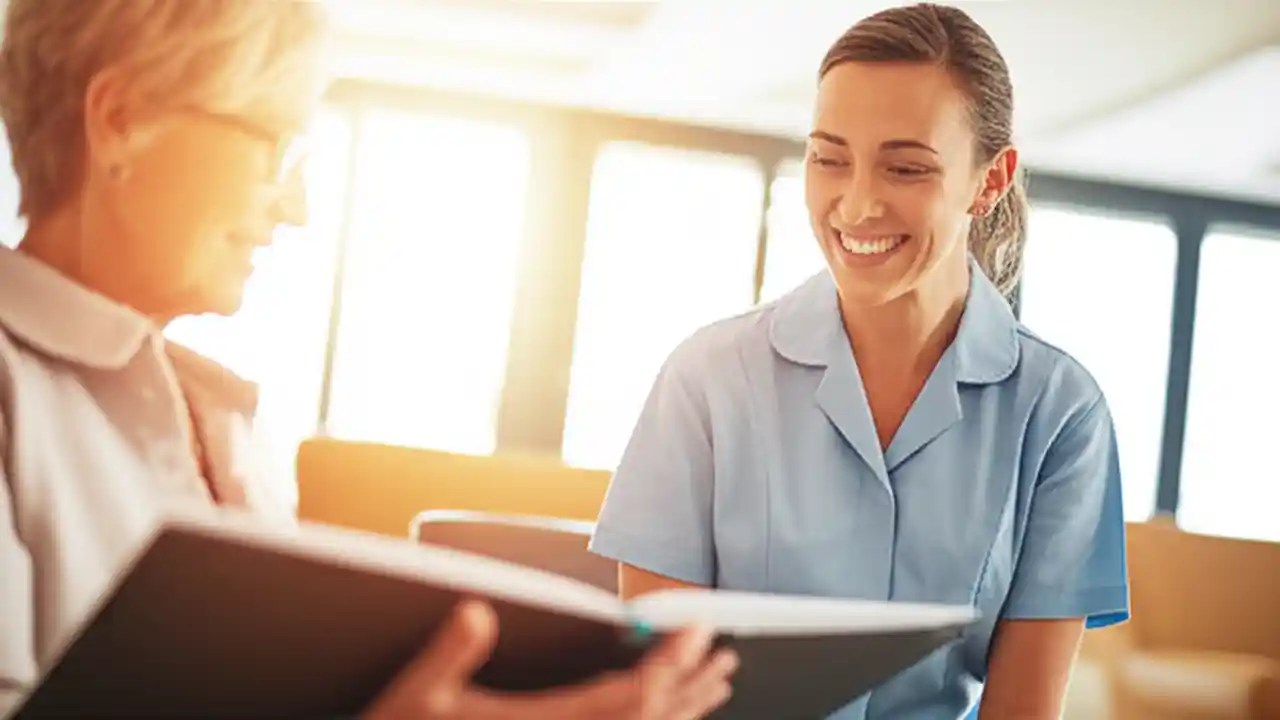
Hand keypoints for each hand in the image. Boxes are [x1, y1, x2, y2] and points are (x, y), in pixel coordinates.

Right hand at [363, 599, 737, 719]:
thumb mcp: (415, 696)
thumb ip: (449, 654)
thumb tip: (477, 612)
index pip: (627, 696)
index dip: (668, 660)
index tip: (699, 628)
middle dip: (690, 683)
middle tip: (725, 651)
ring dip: (684, 710)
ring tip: (716, 684)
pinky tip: (668, 718)